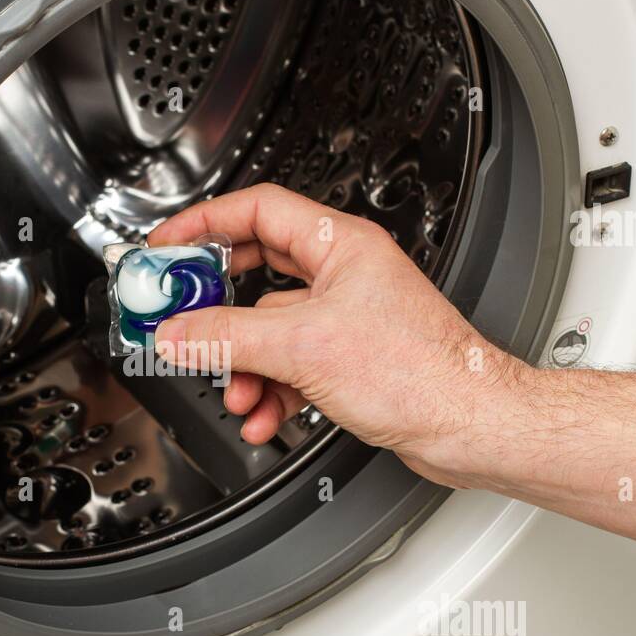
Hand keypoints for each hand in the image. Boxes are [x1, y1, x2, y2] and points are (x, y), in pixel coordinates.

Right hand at [149, 184, 530, 482]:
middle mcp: (344, 275)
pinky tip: (264, 416)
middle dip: (217, 309)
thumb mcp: (303, 347)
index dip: (205, 223)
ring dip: (245, 366)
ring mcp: (345, 318)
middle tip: (180, 318)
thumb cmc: (422, 372)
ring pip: (269, 331)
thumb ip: (229, 337)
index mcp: (340, 245)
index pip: (257, 210)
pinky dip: (270, 391)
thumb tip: (179, 332)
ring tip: (237, 391)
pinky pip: (289, 366)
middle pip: (255, 274)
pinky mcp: (348, 359)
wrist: (467, 426)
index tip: (168, 247)